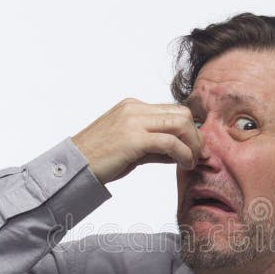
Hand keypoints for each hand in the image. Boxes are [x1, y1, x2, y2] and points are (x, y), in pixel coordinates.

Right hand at [70, 97, 207, 184]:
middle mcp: (134, 109)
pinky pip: (170, 142)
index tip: (196, 147)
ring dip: (193, 144)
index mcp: (132, 106)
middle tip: (200, 155)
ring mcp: (134, 121)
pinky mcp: (133, 138)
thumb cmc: (99, 159)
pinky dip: (184, 153)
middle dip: (196, 135)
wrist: (74, 167)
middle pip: (182, 113)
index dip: (190, 129)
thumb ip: (154, 146)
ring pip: (180, 123)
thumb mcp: (130, 147)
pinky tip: (185, 164)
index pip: (172, 110)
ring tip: (193, 161)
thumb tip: (179, 152)